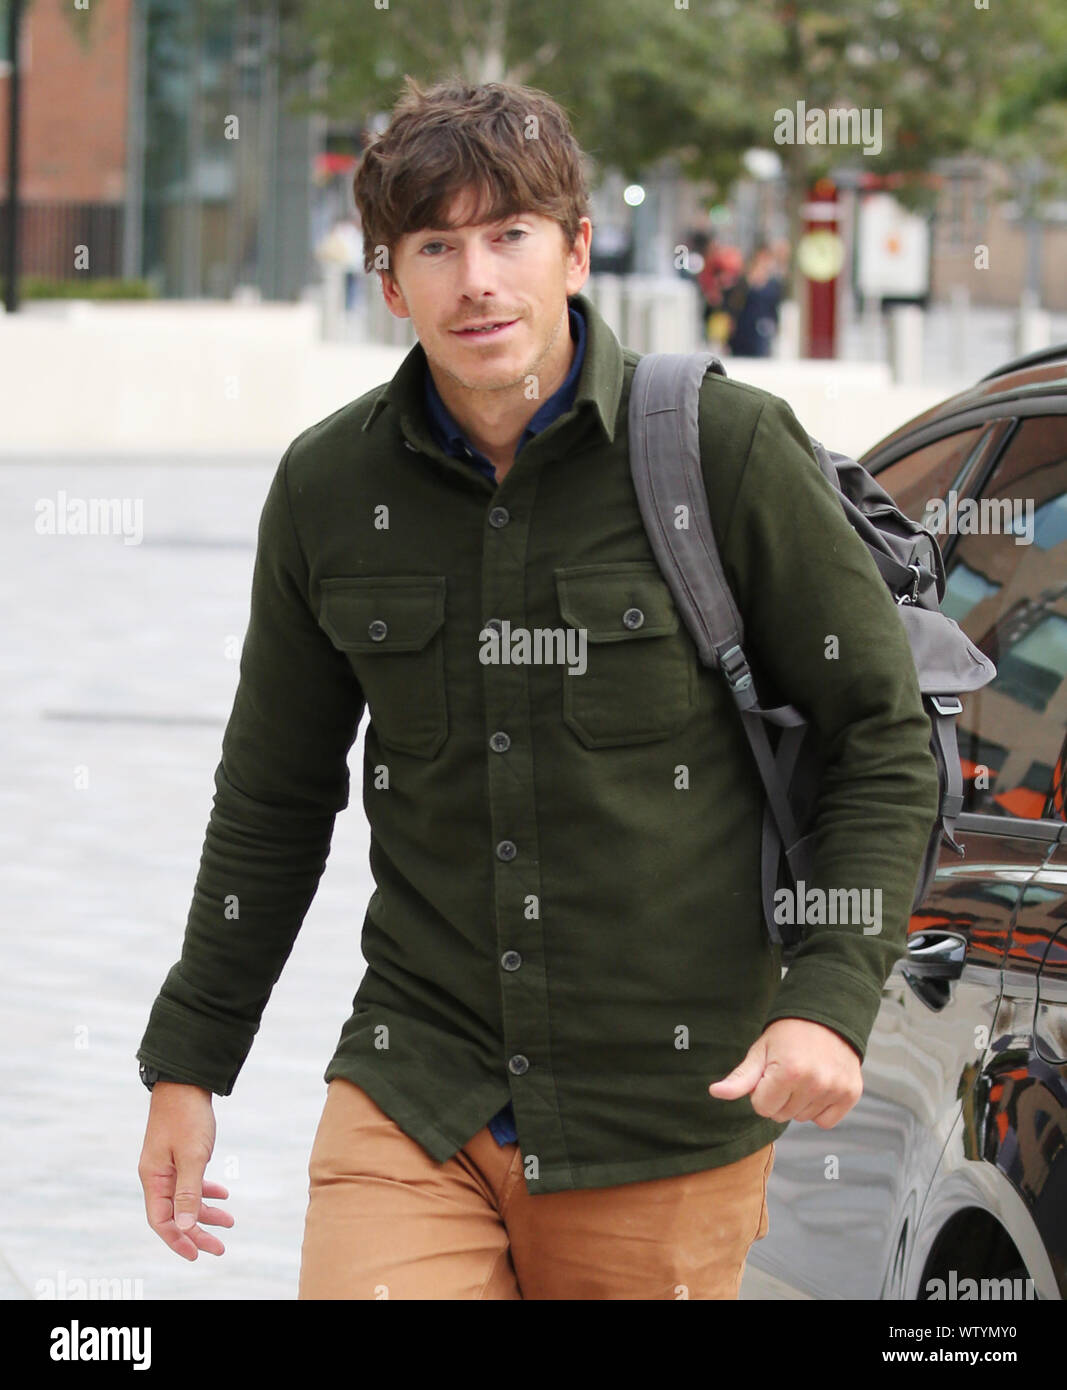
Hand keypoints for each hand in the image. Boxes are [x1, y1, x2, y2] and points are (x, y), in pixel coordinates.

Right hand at [138, 1082, 234, 1259]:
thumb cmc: (187, 1116)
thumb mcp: (193, 1156)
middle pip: (174, 1214)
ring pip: (185, 1198)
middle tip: (221, 1247)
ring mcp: (167, 1165)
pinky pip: (190, 1181)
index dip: (179, 1240)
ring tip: (230, 1222)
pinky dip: (205, 1190)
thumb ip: (188, 1192)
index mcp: (153, 1178)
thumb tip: (184, 1227)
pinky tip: (223, 1193)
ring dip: (205, 1212)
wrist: (186, 1081)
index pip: (161, 1221)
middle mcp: (156, 1175)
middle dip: (197, 1232)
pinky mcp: (178, 1154)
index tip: (199, 1254)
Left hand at [707, 1018, 862, 1127]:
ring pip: (803, 1118)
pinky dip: (820, 1109)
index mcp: (788, 1072)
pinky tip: (819, 1086)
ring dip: (799, 1103)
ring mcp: (835, 1089)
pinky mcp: (851, 1094)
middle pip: (781, 1116)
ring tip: (805, 1075)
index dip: (761, 1091)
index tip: (770, 1073)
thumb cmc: (788, 1035)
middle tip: (788, 1072)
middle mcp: (815, 1082)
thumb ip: (740, 1077)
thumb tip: (715, 1093)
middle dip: (779, 1098)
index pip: (762, 1108)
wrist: (826, 1017)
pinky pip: (826, 1121)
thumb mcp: (760, 1051)